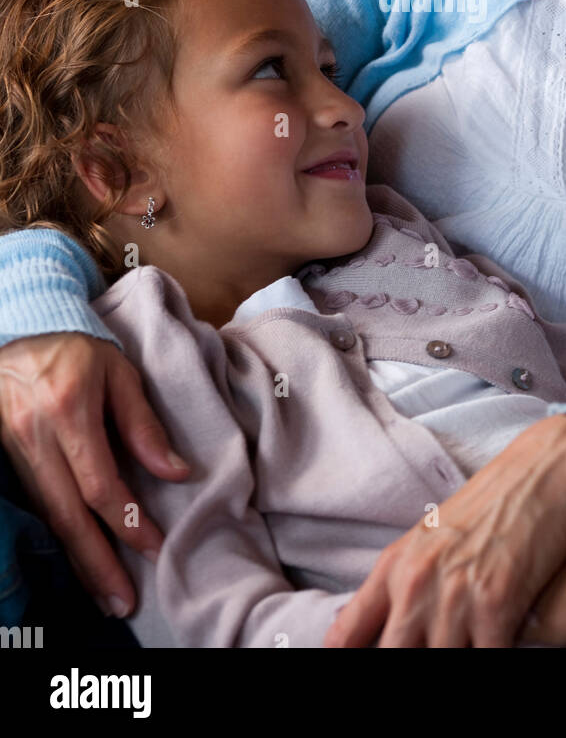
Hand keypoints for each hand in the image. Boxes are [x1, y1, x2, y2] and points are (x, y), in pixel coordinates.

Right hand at [0, 332, 190, 616]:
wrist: (22, 334)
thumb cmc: (79, 351)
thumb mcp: (120, 372)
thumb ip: (144, 423)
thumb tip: (177, 472)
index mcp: (68, 410)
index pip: (99, 483)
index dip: (128, 520)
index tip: (156, 546)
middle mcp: (35, 437)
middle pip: (67, 514)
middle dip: (97, 563)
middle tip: (123, 602)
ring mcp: (15, 451)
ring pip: (48, 517)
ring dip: (77, 560)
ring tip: (106, 594)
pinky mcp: (8, 459)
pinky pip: (37, 507)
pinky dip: (59, 537)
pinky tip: (79, 560)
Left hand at [323, 413, 565, 647]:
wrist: (541, 471)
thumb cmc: (490, 505)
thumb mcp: (431, 539)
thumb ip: (402, 585)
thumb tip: (375, 628)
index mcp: (394, 566)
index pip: (346, 632)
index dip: (345, 657)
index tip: (353, 669)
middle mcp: (416, 582)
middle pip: (391, 656)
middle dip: (405, 663)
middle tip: (428, 650)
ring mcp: (454, 595)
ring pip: (438, 662)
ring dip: (455, 656)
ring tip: (466, 644)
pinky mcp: (496, 605)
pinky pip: (485, 660)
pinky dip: (489, 658)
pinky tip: (498, 645)